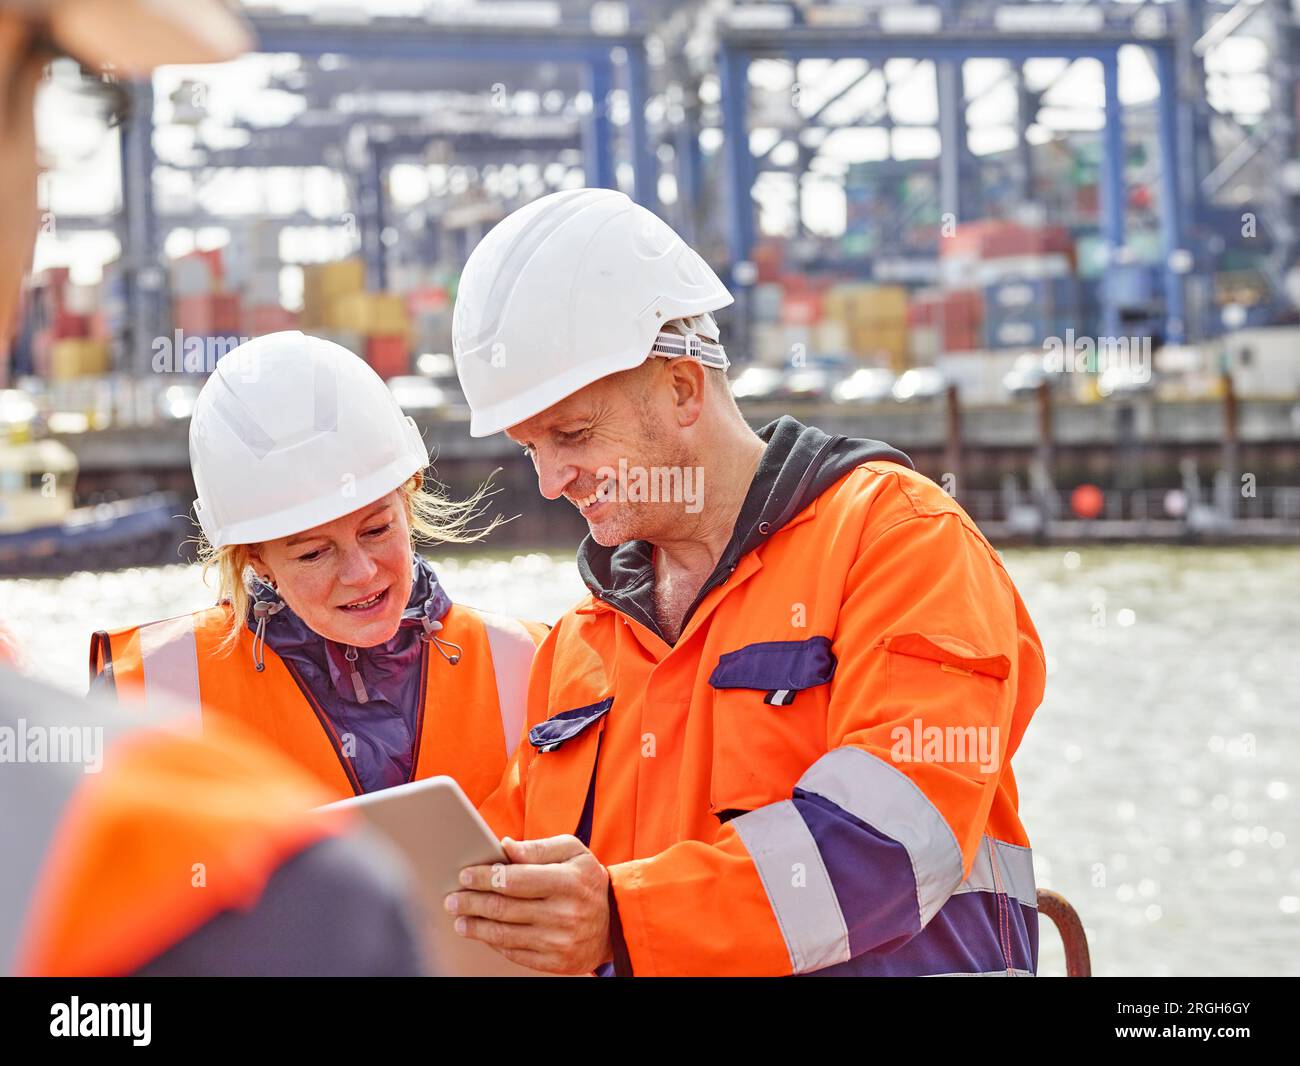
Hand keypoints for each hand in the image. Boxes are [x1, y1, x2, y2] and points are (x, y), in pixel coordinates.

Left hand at [445, 835, 611, 974]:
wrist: (615, 923)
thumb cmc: (587, 881)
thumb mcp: (573, 852)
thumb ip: (538, 848)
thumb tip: (506, 846)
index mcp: (567, 881)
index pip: (515, 880)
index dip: (485, 877)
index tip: (465, 875)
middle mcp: (563, 913)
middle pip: (504, 909)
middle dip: (472, 902)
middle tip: (453, 899)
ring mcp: (559, 941)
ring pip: (504, 934)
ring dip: (476, 927)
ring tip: (460, 919)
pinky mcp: (555, 962)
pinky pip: (515, 953)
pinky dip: (494, 942)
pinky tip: (483, 933)